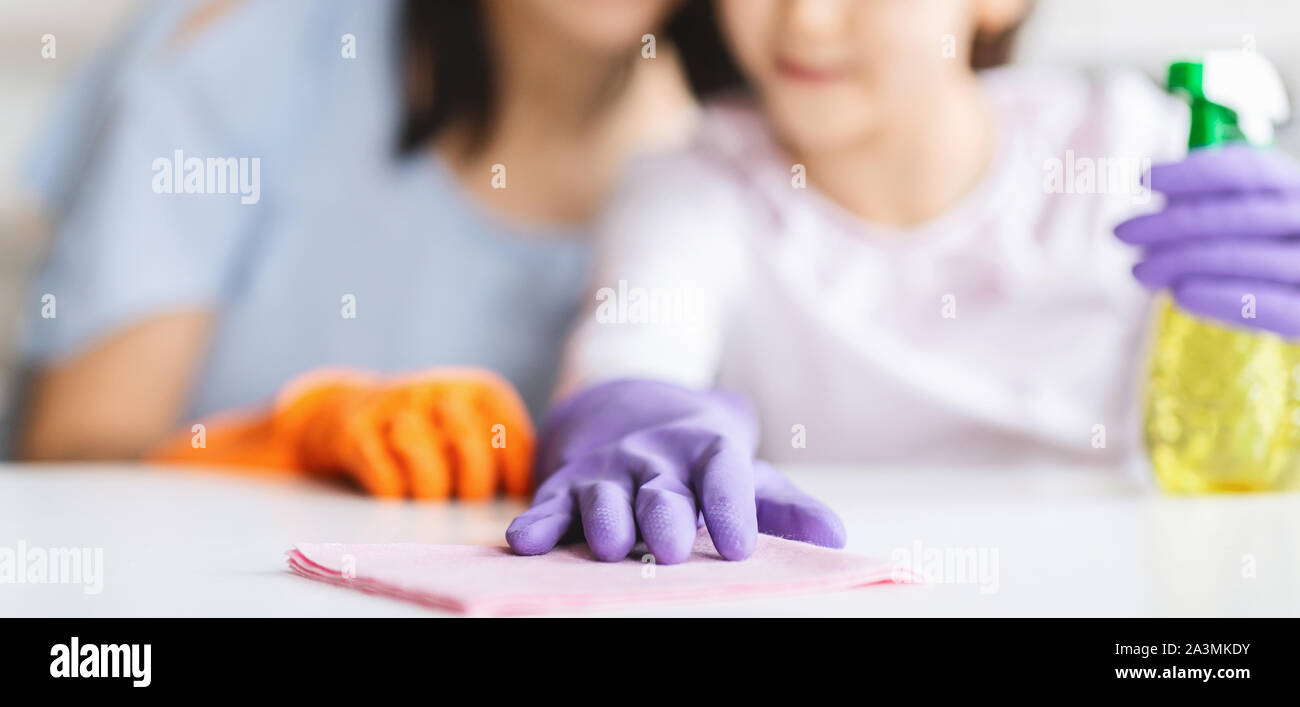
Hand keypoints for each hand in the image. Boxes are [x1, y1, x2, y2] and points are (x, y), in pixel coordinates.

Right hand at [149, 367, 533, 499]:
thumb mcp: (469, 430)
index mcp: (479, 390)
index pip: (513, 440)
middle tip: (459, 500)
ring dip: (428, 495)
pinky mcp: (353, 432)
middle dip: (471, 491)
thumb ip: (504, 454)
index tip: (509, 498)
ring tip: (423, 496)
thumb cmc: (425, 436)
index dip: (515, 478)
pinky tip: (391, 492)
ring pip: (428, 472)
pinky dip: (393, 498)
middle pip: (472, 458)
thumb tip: (533, 504)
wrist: (344, 412)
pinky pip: (387, 484)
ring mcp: (393, 406)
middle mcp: (440, 389)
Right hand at [505, 379, 844, 563]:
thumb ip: (785, 508)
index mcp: (704, 451)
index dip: (729, 508)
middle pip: (659, 488)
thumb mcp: (743, 475)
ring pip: (602, 495)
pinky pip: (549, 504)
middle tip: (669, 550)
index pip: (721, 474)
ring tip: (612, 547)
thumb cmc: (699, 464)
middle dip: (663, 516)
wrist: (629, 413)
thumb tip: (837, 538)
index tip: (740, 547)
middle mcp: (653, 459)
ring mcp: (606, 471)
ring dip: (604, 518)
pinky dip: (536, 523)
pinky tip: (525, 542)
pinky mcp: (564, 487)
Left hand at [1115, 145, 1299, 336]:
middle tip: (1121, 233)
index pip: (1246, 170)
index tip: (1142, 179)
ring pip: (1248, 259)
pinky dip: (1222, 298)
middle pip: (1240, 216)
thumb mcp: (1235, 223)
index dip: (1191, 174)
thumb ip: (1204, 210)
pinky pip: (1270, 309)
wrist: (1296, 298)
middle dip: (1172, 224)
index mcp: (1292, 188)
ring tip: (1140, 271)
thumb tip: (1156, 213)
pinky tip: (1179, 295)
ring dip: (1185, 262)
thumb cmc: (1256, 252)